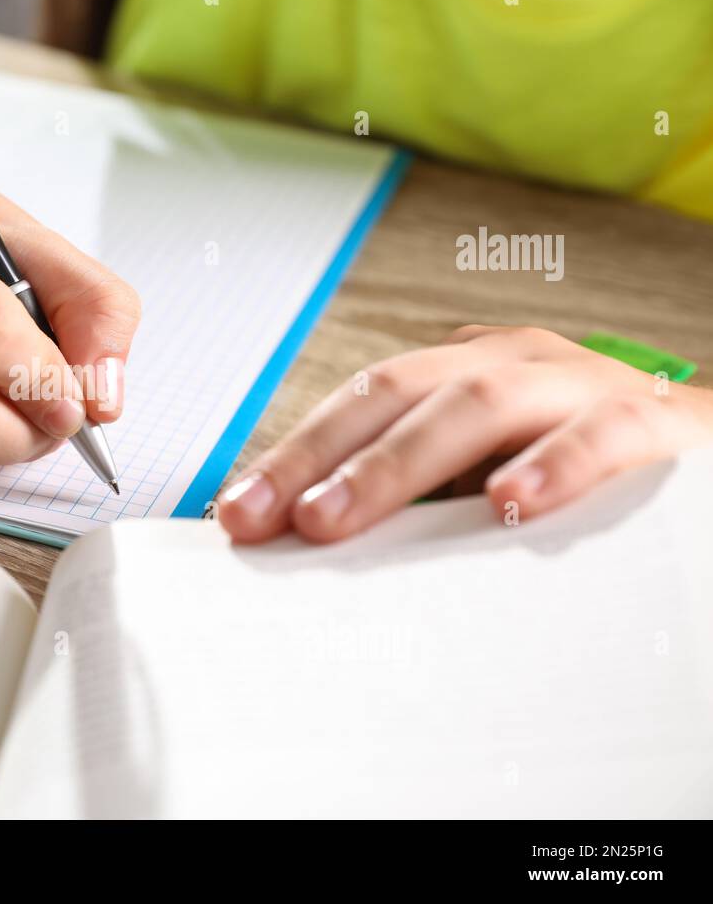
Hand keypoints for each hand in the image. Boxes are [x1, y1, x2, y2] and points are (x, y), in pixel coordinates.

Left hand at [218, 325, 712, 542]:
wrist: (699, 446)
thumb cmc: (570, 463)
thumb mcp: (480, 471)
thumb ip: (414, 496)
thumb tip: (309, 540)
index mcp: (456, 371)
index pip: (357, 403)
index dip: (292, 454)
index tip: (235, 514)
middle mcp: (505, 363)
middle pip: (394, 393)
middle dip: (319, 456)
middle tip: (266, 519)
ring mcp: (573, 384)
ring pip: (475, 405)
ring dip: (395, 463)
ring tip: (335, 515)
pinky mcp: (647, 421)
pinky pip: (596, 436)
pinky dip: (549, 467)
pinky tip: (506, 504)